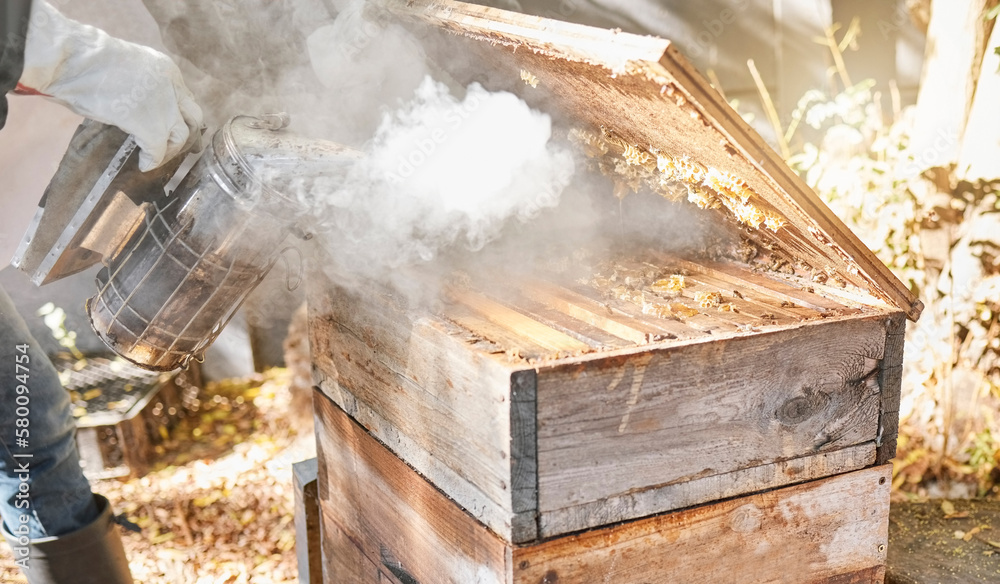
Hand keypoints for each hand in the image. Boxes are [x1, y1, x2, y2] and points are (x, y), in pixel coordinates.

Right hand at [17, 2, 202, 170]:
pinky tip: (144, 164)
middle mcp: (172, 86)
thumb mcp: (127, 68)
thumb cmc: (86, 61)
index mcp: (166, 69)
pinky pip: (158, 150)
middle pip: (194, 117)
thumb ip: (140, 86)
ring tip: (158, 157)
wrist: (74, 60)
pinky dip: (152, 160)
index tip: (177, 127)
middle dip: (188, 135)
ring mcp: (164, 107)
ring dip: (171, 149)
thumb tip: (136, 106)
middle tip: (179, 148)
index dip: (182, 116)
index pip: (185, 98)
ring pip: (181, 136)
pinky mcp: (151, 126)